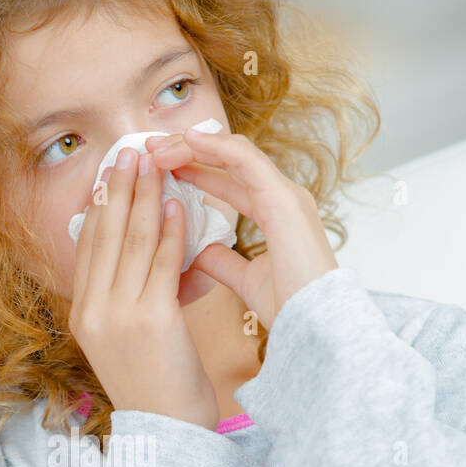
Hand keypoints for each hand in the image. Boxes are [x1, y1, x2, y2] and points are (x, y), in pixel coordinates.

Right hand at [69, 147, 220, 430]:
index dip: (100, 207)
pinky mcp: (151, 319)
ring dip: (145, 197)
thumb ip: (122, 302)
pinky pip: (162, 261)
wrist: (167, 434)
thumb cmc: (157, 390)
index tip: (110, 177)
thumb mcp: (124, 344)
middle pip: (105, 236)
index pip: (88, 248)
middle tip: (130, 154)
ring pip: (132, 241)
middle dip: (118, 189)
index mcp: (83, 315)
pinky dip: (170, 229)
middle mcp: (93, 311)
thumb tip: (136, 260)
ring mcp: (119, 315)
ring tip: (155, 165)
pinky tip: (177, 204)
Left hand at [145, 126, 336, 332]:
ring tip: (157, 146)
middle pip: (230, 160)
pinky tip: (187, 141)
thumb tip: (196, 252)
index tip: (160, 170)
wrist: (315, 325)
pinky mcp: (284, 199)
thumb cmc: (290, 308)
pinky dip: (214, 147)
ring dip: (193, 145)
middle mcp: (282, 197)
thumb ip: (223, 261)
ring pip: (235, 152)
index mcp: (275, 214)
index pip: (230, 181)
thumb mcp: (245, 280)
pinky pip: (244, 160)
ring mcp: (285, 194)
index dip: (196, 171)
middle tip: (150, 150)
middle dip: (189, 151)